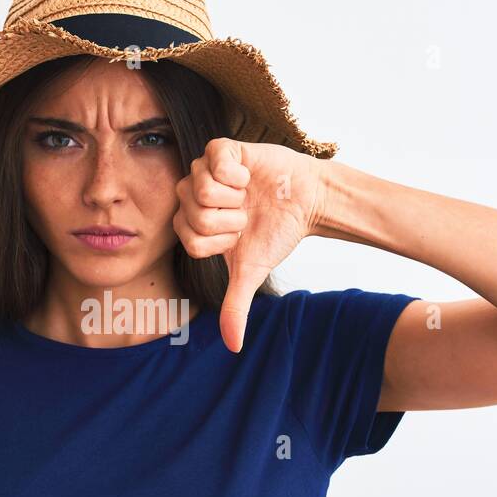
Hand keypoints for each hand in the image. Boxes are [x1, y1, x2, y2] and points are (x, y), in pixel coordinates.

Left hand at [173, 138, 326, 351]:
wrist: (306, 202)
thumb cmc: (275, 234)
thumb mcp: (251, 273)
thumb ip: (236, 307)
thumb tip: (234, 347)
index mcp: (191, 224)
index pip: (189, 239)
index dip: (220, 241)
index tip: (239, 235)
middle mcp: (191, 196)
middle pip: (194, 216)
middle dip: (229, 221)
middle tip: (245, 214)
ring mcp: (203, 170)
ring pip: (200, 189)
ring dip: (234, 198)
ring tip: (247, 195)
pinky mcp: (220, 148)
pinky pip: (214, 162)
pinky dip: (237, 174)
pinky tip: (247, 176)